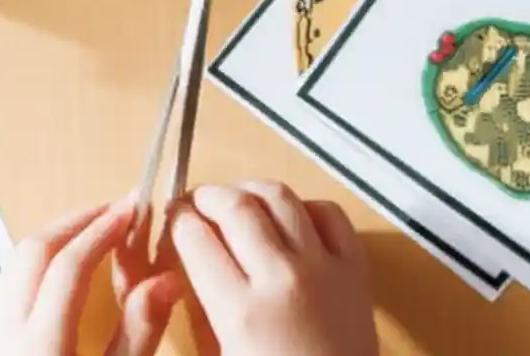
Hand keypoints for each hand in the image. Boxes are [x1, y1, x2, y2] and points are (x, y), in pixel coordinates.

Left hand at [0, 196, 182, 355]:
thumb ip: (139, 333)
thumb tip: (164, 279)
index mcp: (40, 345)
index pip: (69, 264)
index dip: (104, 229)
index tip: (134, 209)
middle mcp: (5, 334)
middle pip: (32, 251)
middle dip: (76, 221)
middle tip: (116, 211)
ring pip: (13, 265)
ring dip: (53, 240)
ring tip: (95, 234)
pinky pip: (7, 287)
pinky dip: (37, 265)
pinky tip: (65, 272)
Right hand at [171, 182, 377, 355]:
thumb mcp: (222, 354)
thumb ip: (203, 308)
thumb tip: (190, 260)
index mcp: (240, 312)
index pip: (196, 238)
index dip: (178, 219)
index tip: (174, 217)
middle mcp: (282, 279)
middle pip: (235, 206)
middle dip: (207, 196)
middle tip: (197, 203)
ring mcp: (323, 268)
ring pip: (281, 197)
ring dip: (251, 190)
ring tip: (237, 201)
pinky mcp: (356, 268)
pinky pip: (329, 213)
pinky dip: (304, 205)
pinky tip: (290, 217)